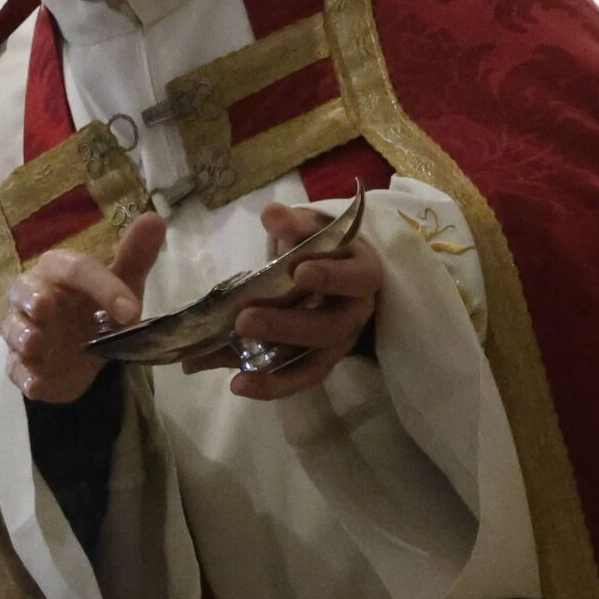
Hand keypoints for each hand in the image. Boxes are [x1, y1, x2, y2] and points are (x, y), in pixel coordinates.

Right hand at [1, 213, 165, 402]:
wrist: (82, 354)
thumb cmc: (97, 308)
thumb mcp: (122, 285)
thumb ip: (134, 256)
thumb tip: (155, 218)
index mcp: (60, 271)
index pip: (76, 269)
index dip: (104, 287)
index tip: (133, 312)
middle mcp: (34, 295)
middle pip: (25, 289)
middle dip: (32, 297)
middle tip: (45, 307)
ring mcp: (24, 330)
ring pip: (13, 327)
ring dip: (22, 334)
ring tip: (34, 343)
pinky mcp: (21, 364)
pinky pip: (15, 368)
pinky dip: (24, 375)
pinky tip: (35, 383)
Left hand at [183, 202, 381, 400]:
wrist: (328, 267)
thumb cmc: (320, 246)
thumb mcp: (308, 230)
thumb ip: (292, 224)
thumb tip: (273, 213)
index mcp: (360, 271)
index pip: (355, 276)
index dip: (330, 276)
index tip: (299, 271)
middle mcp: (356, 310)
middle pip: (331, 326)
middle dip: (287, 325)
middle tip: (244, 319)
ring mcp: (340, 340)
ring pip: (317, 360)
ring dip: (277, 367)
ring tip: (238, 370)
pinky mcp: (321, 361)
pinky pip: (301, 378)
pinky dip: (271, 385)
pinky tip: (238, 385)